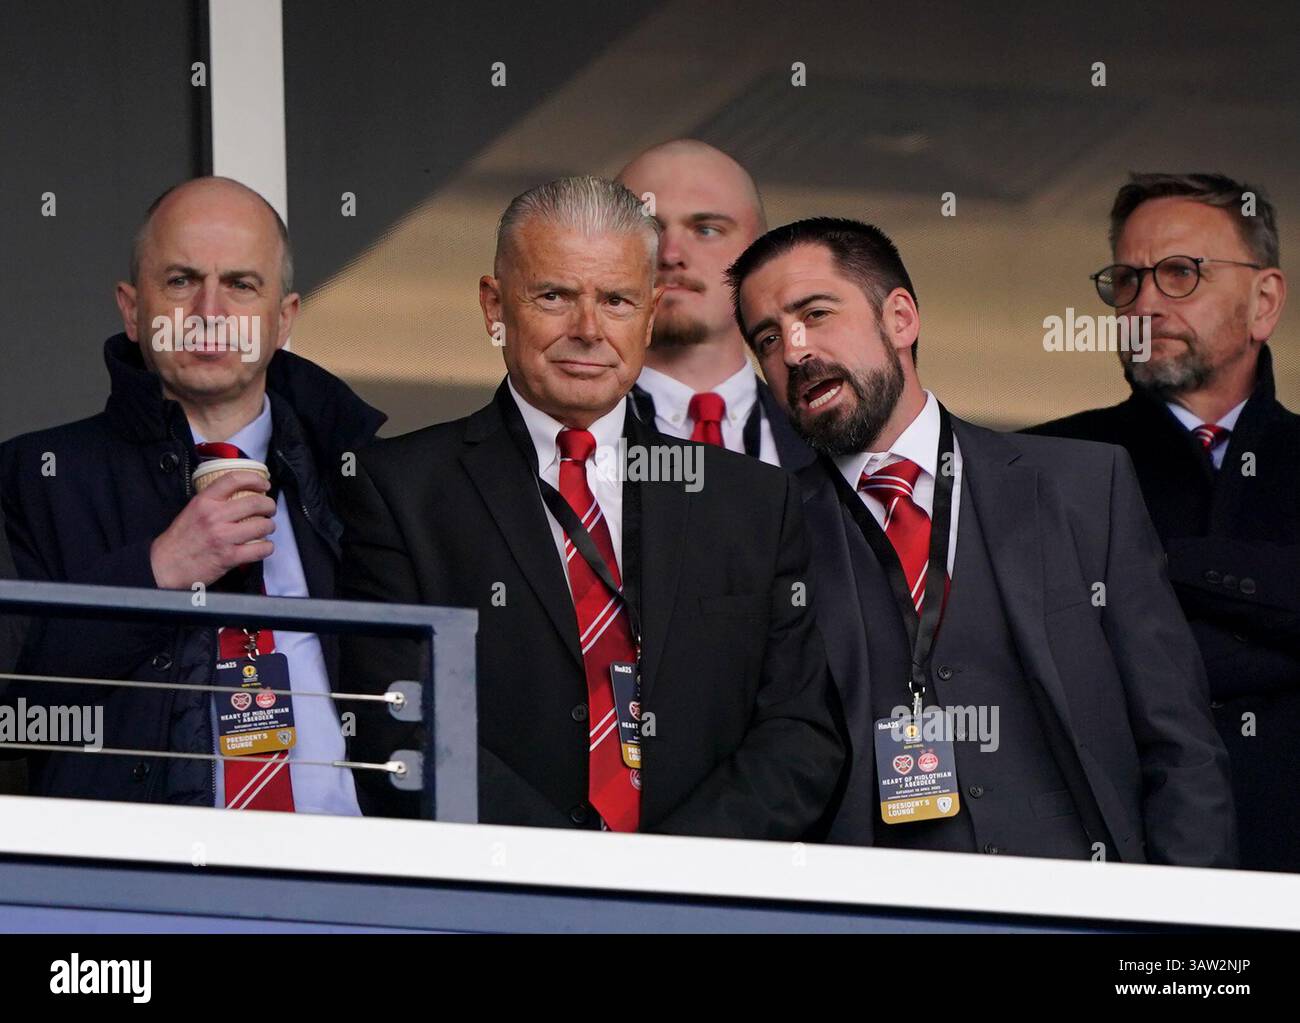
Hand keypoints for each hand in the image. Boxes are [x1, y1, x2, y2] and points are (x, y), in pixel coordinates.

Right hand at [150, 471, 276, 588]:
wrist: (165, 566)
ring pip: (262, 526)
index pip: (234, 479)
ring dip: (269, 526)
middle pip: (255, 502)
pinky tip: (264, 546)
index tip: (264, 484)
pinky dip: (267, 547)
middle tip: (269, 509)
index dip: (255, 479)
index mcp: (204, 502)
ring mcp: (223, 537)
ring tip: (266, 528)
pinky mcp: (229, 557)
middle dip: (269, 505)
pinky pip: (260, 549)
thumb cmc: (179, 540)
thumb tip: (237, 494)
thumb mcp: (192, 511)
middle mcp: (214, 516)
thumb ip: (212, 501)